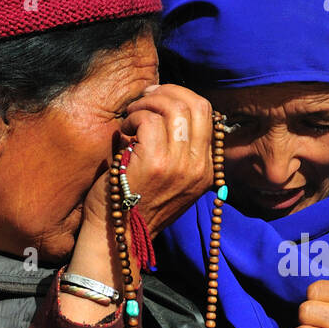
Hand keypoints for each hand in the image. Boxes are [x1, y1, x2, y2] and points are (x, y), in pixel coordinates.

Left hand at [66, 84, 214, 322]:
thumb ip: (182, 148)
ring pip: (173, 108)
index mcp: (208, 169)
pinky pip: (150, 120)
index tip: (158, 99)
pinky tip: (123, 132)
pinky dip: (133, 118)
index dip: (181, 97)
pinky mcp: (156, 165)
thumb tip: (172, 105)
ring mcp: (180, 166)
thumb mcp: (175, 179)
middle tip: (144, 99)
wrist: (120, 235)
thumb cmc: (139, 202)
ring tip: (132, 117)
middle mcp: (200, 167)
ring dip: (147, 104)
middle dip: (167, 92)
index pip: (208, 114)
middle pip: (197, 104)